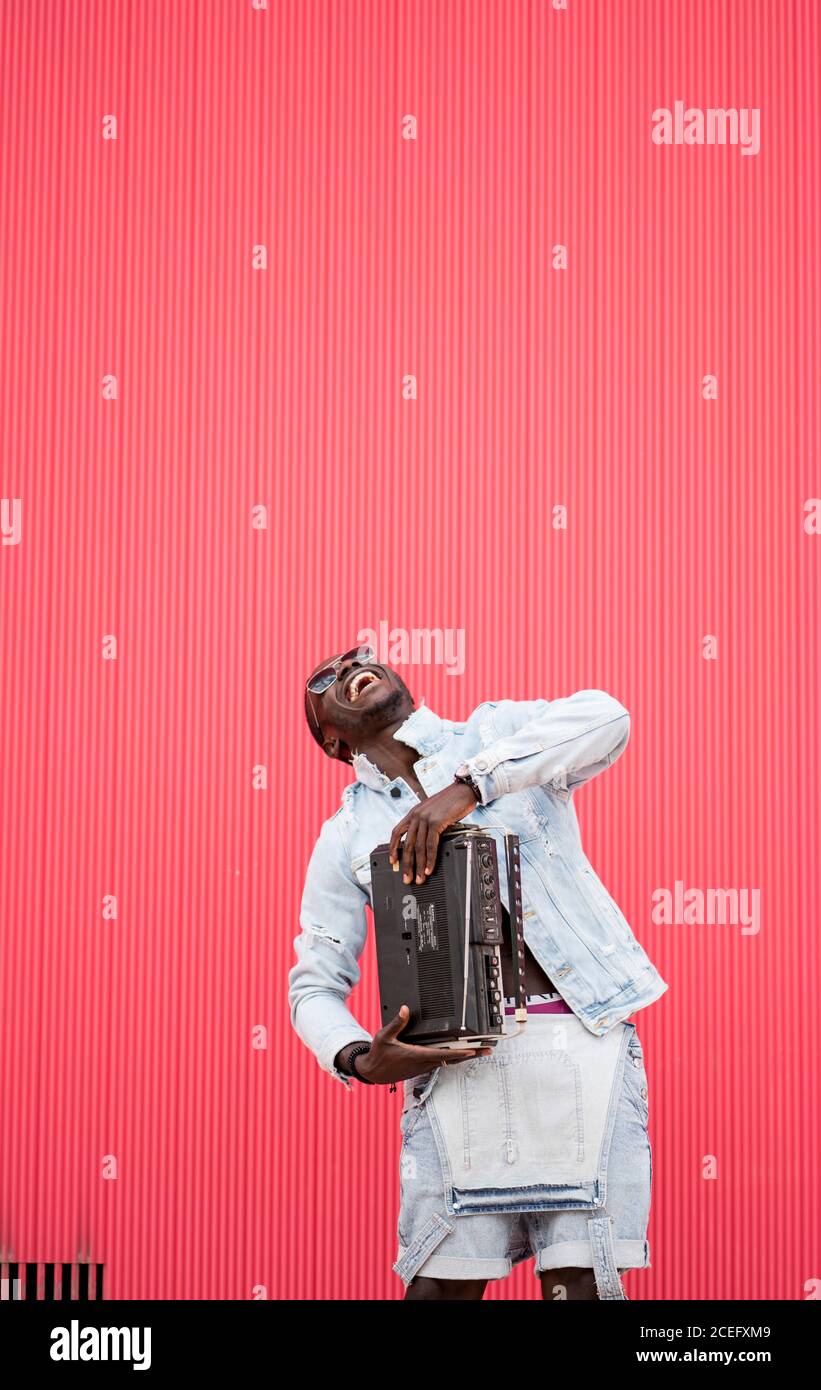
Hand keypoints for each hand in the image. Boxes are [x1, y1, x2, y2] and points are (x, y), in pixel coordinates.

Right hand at [355, 1005, 493, 1085]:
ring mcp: (424, 1067)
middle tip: (487, 1050)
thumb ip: (396, 1023)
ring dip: (464, 1057)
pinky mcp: (422, 1067)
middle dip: (470, 1055)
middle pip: (452, 1059)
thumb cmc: (379, 1055)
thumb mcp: (384, 1036)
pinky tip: (460, 1054)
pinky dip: (454, 1058)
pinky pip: (442, 1062)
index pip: (443, 1054)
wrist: (373, 1072)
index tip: (473, 1050)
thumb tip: (405, 1009)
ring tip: (480, 1051)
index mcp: (416, 1055)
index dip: (459, 1052)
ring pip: (449, 1061)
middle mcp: (423, 1063)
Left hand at [388, 780, 477, 884]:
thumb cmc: (451, 801)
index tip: (392, 861)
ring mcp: (425, 818)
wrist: (463, 790)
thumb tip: (425, 843)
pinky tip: (429, 868)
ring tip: (419, 878)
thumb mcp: (433, 811)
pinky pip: (431, 845)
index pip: (396, 832)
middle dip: (406, 864)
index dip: (392, 848)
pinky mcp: (435, 822)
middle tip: (407, 878)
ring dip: (419, 866)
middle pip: (407, 844)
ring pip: (418, 847)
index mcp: (413, 813)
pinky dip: (430, 859)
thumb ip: (426, 824)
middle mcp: (416, 815)